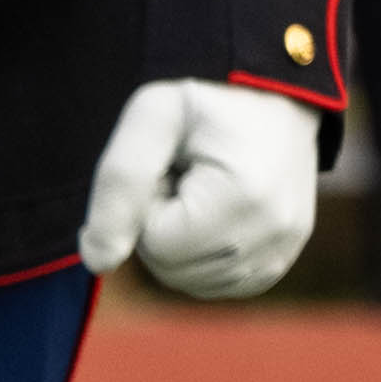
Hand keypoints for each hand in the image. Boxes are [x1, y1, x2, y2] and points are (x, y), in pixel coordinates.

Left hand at [78, 80, 320, 301]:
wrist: (271, 95)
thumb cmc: (206, 99)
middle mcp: (276, 235)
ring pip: (189, 283)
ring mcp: (283, 254)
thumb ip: (117, 186)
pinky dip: (199, 257)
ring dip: (179, 241)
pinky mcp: (279, 264)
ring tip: (200, 189)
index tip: (171, 164)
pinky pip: (215, 286)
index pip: (155, 243)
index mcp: (246, 198)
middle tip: (183, 175)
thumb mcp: (150, 118)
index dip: (147, 201)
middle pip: (171, 270)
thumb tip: (97, 262)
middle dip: (160, 225)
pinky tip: (212, 213)